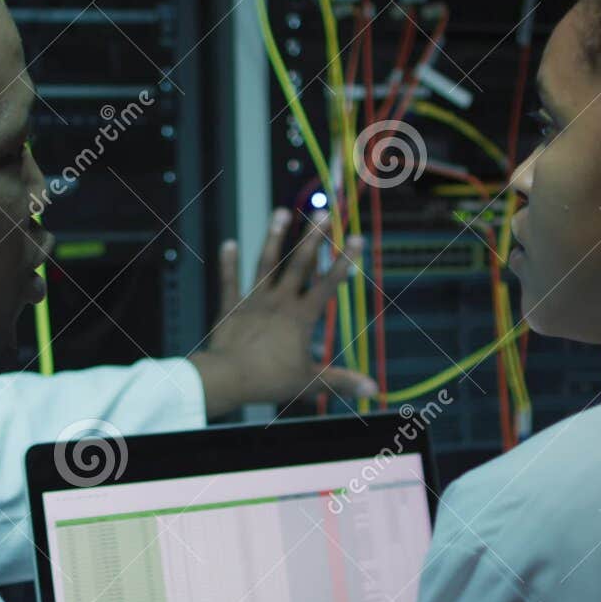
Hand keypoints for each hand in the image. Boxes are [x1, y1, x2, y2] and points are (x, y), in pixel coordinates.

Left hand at [190, 208, 376, 416]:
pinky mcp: (230, 307)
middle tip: (322, 213)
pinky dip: (228, 263)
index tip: (355, 237)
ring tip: (281, 212)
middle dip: (312, 238)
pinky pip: (229, 281)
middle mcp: (279, 302)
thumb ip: (340, 382)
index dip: (343, 260)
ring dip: (273, 237)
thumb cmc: (269, 381)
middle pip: (298, 264)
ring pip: (266, 263)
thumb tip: (372, 389)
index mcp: (301, 317)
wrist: (228, 378)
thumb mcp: (309, 383)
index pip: (327, 284)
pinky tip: (228, 242)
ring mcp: (253, 301)